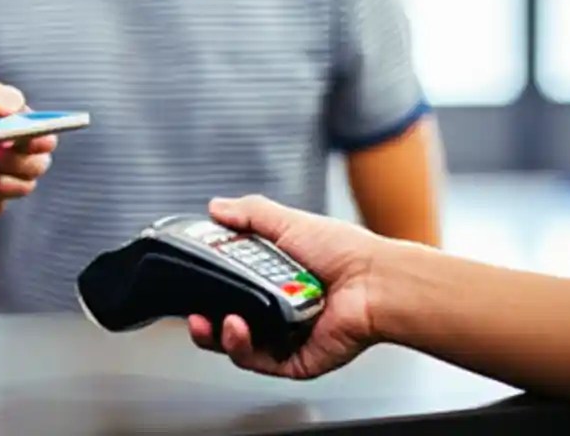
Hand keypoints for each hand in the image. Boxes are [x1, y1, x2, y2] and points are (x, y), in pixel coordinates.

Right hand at [187, 195, 399, 379]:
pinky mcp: (296, 360)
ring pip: (240, 346)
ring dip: (221, 335)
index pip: (231, 287)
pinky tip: (237, 328)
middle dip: (204, 321)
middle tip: (194, 313)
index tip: (193, 280)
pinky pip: (260, 362)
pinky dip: (242, 348)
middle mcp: (279, 309)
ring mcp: (287, 336)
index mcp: (276, 277)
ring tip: (218, 320)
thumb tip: (216, 208)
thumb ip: (249, 214)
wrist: (376, 281)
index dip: (208, 288)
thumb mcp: (289, 222)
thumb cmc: (346, 252)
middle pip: (229, 321)